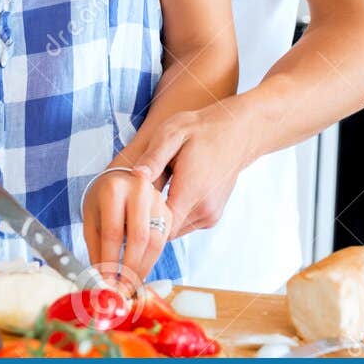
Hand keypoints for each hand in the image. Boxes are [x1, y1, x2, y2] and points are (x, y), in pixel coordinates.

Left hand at [82, 168, 172, 287]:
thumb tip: (102, 282)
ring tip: (131, 286)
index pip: (112, 232)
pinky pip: (164, 241)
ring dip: (143, 268)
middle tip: (122, 290)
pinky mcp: (168, 210)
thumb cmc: (102, 200)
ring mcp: (157, 199)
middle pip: (139, 238)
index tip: (106, 283)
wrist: (121, 179)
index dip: (110, 261)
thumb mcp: (91, 219)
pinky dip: (152, 259)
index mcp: (113, 189)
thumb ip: (97, 249)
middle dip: (130, 269)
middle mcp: (139, 190)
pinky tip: (140, 271)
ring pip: (155, 242)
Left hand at [117, 102, 251, 237]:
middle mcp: (204, 210)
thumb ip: (154, 157)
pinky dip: (173, 216)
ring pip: (174, 231)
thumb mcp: (172, 134)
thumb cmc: (201, 130)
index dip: (139, 220)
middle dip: (146, 220)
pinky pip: (185, 225)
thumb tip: (135, 175)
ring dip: (160, 218)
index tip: (127, 206)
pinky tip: (166, 195)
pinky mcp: (212, 216)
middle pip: (164, 232)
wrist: (236, 133)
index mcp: (192, 191)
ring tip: (151, 193)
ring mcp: (210, 216)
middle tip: (134, 198)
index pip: (158, 227)